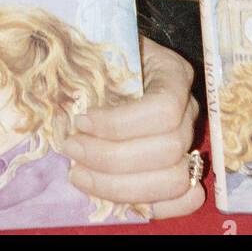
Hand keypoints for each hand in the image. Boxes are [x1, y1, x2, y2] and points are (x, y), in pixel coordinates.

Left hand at [63, 37, 203, 218]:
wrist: (115, 60)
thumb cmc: (105, 53)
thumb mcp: (98, 45)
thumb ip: (87, 62)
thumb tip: (63, 96)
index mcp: (173, 73)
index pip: (163, 109)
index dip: (120, 124)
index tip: (80, 120)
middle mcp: (188, 109)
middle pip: (168, 149)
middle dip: (112, 158)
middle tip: (71, 149)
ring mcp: (188, 140)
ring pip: (174, 180)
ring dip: (120, 185)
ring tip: (78, 173)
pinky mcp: (180, 166)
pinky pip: (185, 197)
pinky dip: (152, 204)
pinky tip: (111, 194)